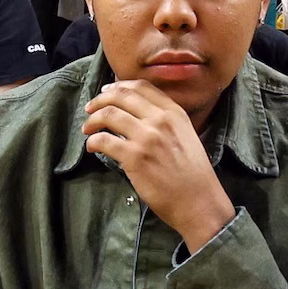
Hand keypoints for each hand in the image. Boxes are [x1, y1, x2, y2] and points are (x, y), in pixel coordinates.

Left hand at [83, 80, 234, 251]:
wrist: (199, 202)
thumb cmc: (194, 176)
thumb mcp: (187, 137)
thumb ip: (167, 123)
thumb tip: (139, 117)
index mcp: (175, 114)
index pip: (142, 87)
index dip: (119, 86)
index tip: (107, 92)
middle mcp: (161, 120)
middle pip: (121, 96)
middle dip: (100, 99)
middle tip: (90, 109)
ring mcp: (147, 137)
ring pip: (108, 114)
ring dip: (92, 120)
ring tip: (88, 129)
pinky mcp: (134, 157)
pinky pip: (104, 140)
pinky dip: (93, 142)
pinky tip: (93, 148)